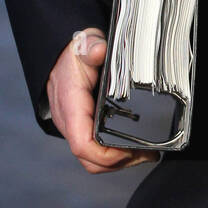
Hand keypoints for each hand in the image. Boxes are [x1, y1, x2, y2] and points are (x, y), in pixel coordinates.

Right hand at [47, 28, 158, 173]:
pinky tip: (133, 145)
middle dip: (120, 162)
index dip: (107, 155)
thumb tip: (98, 51)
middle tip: (148, 153)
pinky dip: (114, 154)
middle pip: (90, 160)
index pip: (82, 145)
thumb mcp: (83, 45)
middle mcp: (70, 122)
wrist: (60, 55)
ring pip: (93, 160)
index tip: (131, 150)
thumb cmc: (74, 54)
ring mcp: (75, 128)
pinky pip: (95, 151)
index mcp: (71, 106)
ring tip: (145, 152)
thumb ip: (91, 47)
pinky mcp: (82, 128)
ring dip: (119, 161)